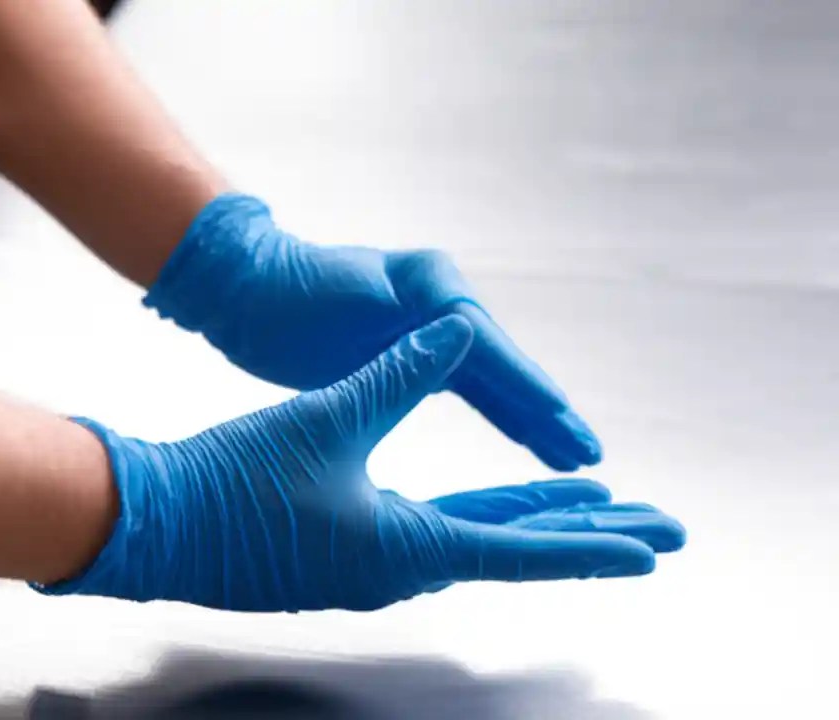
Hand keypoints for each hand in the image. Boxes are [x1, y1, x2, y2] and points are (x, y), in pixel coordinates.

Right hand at [39, 317, 682, 611]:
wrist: (158, 523)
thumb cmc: (238, 480)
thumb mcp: (329, 418)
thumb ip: (401, 375)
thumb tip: (460, 332)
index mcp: (407, 545)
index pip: (524, 548)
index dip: (593, 541)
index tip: (651, 546)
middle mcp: (404, 567)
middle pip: (519, 548)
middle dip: (592, 533)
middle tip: (660, 528)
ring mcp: (377, 568)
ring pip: (483, 540)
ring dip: (542, 524)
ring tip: (596, 508)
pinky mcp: (352, 556)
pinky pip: (442, 535)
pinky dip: (487, 520)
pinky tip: (498, 511)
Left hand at [143, 194, 600, 471]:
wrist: (248, 290)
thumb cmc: (285, 299)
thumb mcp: (342, 308)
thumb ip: (403, 322)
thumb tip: (473, 328)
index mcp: (430, 284)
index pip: (487, 345)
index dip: (525, 386)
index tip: (562, 418)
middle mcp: (444, 300)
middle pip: (503, 365)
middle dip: (546, 409)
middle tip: (589, 451)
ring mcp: (436, 324)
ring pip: (495, 380)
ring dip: (534, 417)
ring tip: (576, 455)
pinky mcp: (422, 347)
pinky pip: (473, 387)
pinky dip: (503, 413)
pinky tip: (532, 439)